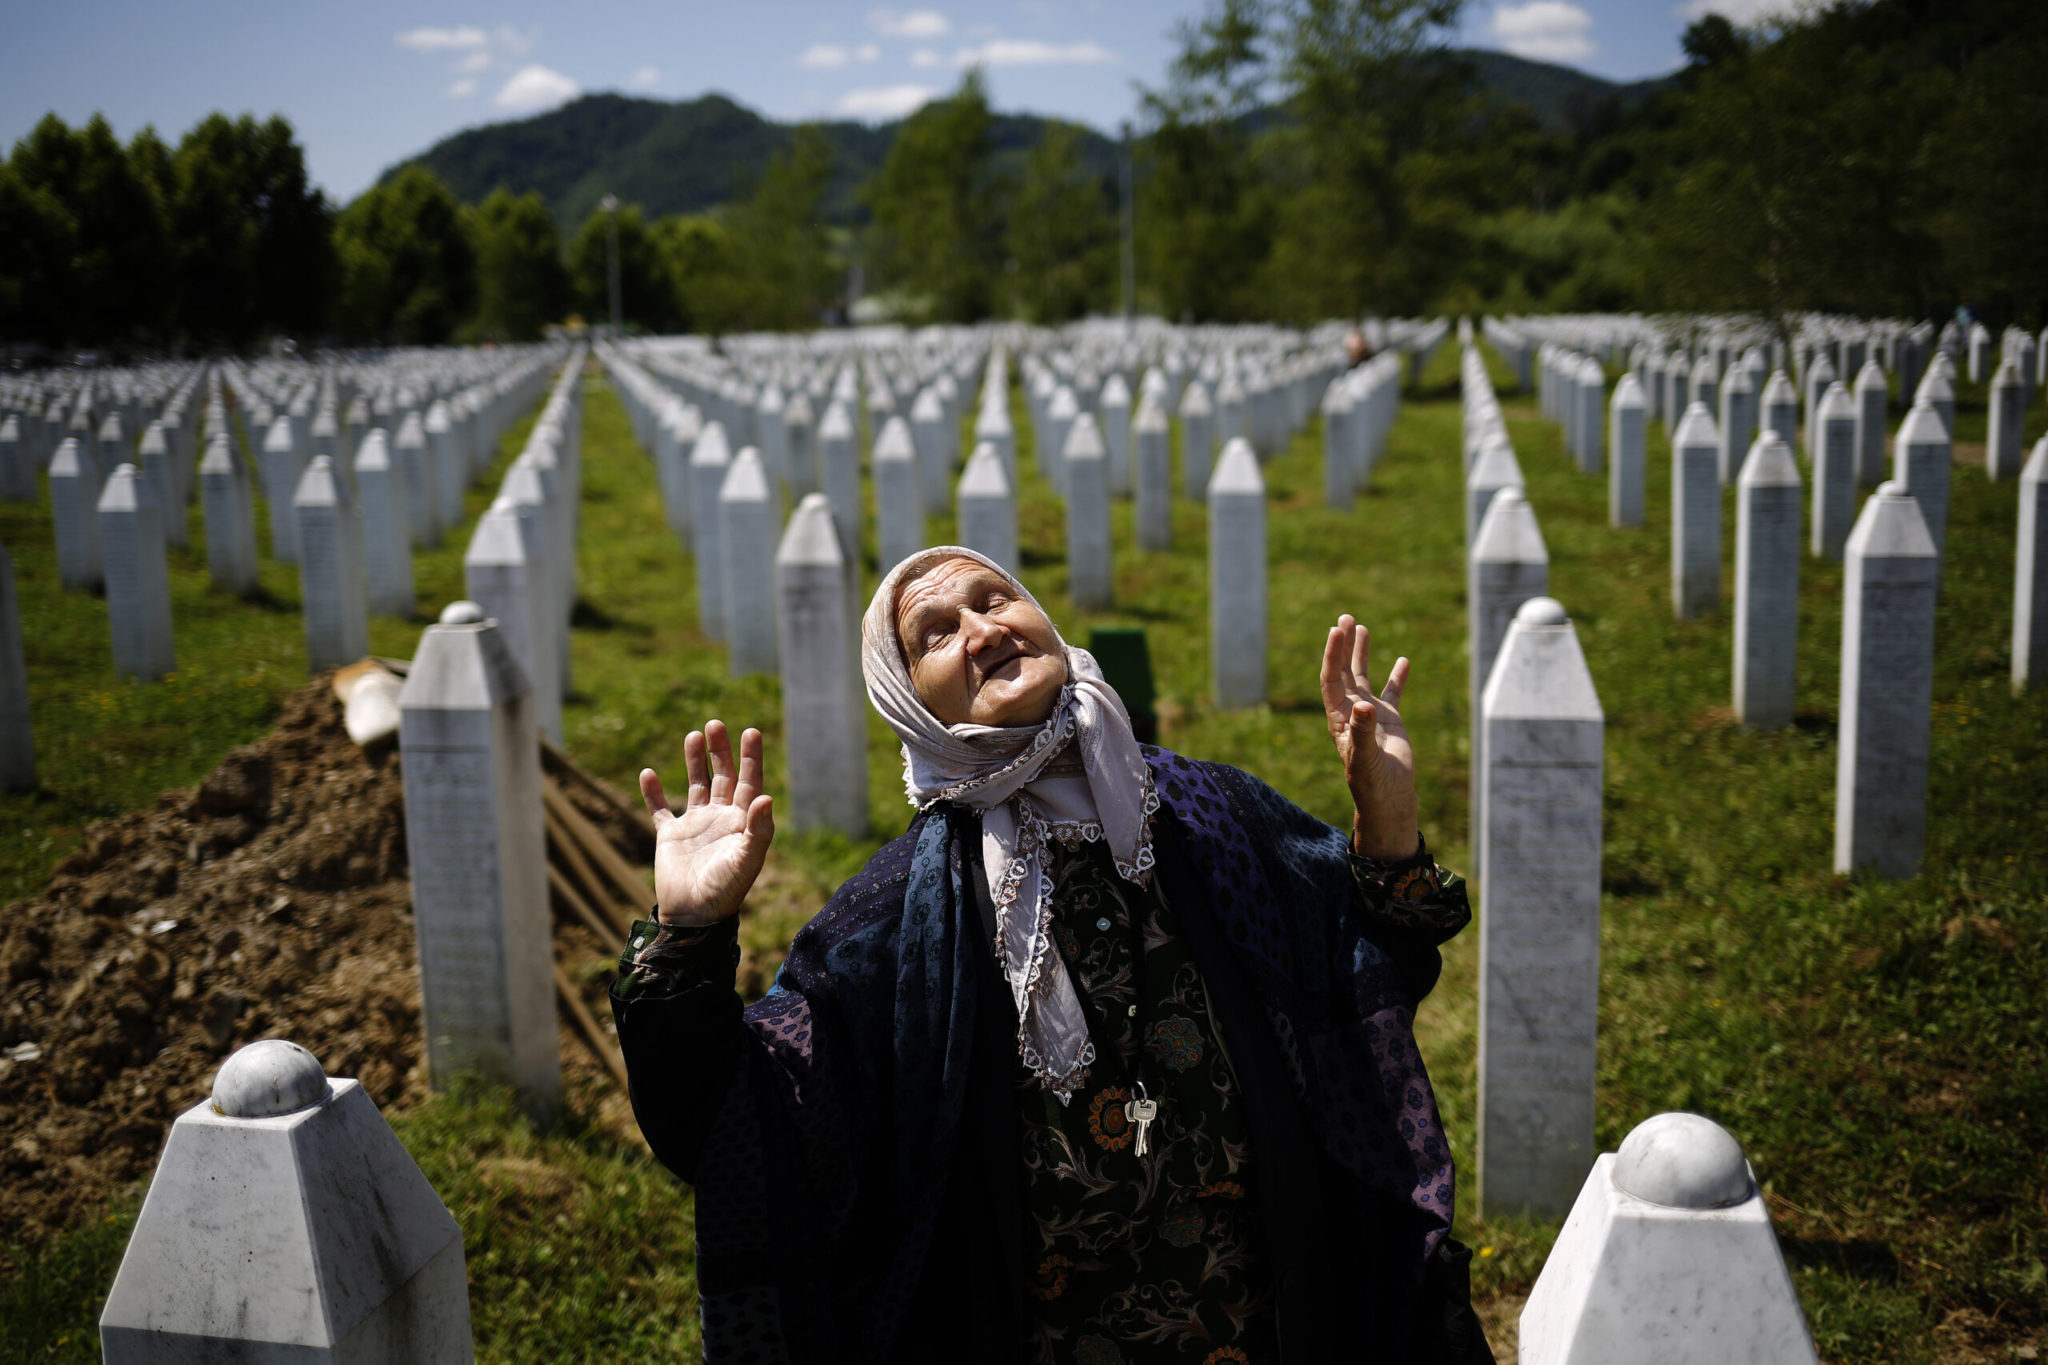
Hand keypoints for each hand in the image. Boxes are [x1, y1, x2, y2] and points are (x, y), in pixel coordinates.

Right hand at [639, 720, 774, 926]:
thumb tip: (765, 796)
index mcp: (742, 822)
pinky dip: (652, 792)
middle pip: (723, 776)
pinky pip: (660, 809)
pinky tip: (648, 773)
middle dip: (721, 751)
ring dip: (694, 761)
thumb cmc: (726, 890)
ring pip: (696, 785)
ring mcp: (695, 825)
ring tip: (693, 735)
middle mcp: (720, 819)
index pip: (749, 781)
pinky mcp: (670, 836)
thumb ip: (758, 829)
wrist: (694, 916)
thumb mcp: (747, 859)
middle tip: (715, 724)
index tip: (751, 731)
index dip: (751, 757)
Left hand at [1319, 616, 1418, 858]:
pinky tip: (1403, 660)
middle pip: (1343, 671)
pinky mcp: (1390, 720)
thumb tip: (1363, 705)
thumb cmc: (1371, 782)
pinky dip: (1397, 677)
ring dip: (1361, 653)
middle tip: (1346, 618)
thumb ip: (1363, 731)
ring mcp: (1370, 714)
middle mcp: (1351, 711)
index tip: (1337, 630)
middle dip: (1343, 645)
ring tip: (1361, 627)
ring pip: (1363, 676)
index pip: (1331, 679)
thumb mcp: (1365, 757)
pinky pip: (1392, 692)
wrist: (1389, 797)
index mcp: (1339, 717)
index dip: (1332, 654)